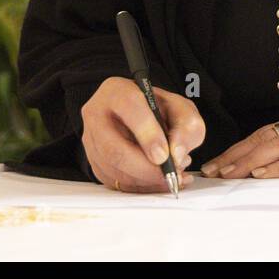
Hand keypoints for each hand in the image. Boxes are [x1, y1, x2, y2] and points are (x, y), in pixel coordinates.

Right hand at [81, 76, 205, 192]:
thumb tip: (177, 154)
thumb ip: (186, 125)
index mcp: (116, 91)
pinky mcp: (93, 162)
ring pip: (113, 169)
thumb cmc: (157, 111)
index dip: (148, 134)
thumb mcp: (180, 109)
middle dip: (146, 168)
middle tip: (171, 175)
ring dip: (145, 180)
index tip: (165, 155)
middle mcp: (96, 115)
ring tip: (171, 176)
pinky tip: (157, 182)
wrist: (141, 118)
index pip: (128, 107)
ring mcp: (91, 141)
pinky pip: (113, 182)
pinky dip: (139, 187)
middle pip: (113, 148)